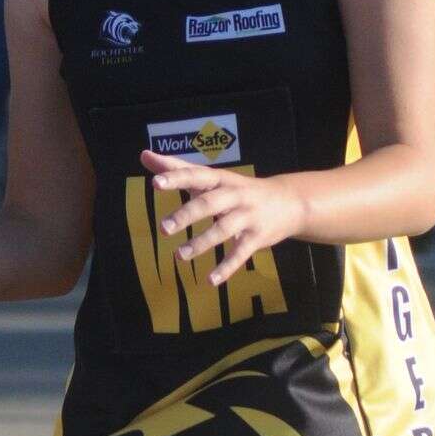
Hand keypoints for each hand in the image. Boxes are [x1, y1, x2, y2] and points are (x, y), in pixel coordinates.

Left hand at [143, 150, 301, 285]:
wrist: (289, 201)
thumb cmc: (240, 189)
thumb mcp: (213, 177)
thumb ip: (178, 168)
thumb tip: (144, 155)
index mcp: (221, 179)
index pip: (196, 175)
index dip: (177, 178)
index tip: (155, 182)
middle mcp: (235, 195)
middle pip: (210, 203)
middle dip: (187, 214)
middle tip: (163, 228)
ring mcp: (248, 217)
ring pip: (224, 230)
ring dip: (201, 243)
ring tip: (179, 256)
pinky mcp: (257, 237)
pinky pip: (240, 253)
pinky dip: (226, 267)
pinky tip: (210, 280)